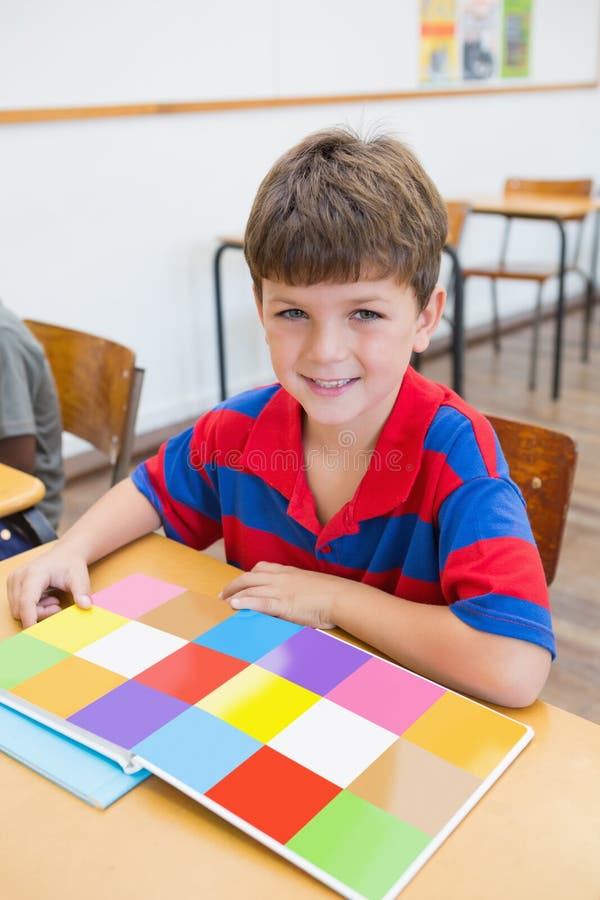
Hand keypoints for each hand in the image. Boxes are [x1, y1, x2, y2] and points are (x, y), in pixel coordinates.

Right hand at [7, 545, 91, 627]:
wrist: (65, 555)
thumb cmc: (70, 565)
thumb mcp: (80, 577)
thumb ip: (82, 592)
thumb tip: (86, 606)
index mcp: (34, 573)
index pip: (26, 601)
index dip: (30, 618)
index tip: (37, 633)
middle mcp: (19, 576)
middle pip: (21, 609)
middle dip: (40, 614)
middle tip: (57, 605)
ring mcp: (13, 581)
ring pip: (18, 610)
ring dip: (36, 611)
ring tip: (52, 599)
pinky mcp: (12, 585)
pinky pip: (18, 607)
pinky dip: (32, 608)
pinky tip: (45, 598)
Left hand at [220, 561, 345, 629]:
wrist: (342, 597)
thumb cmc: (333, 594)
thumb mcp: (312, 586)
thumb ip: (300, 589)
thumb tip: (296, 598)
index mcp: (289, 572)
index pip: (261, 568)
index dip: (247, 576)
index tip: (239, 583)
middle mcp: (281, 578)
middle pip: (249, 577)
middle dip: (233, 585)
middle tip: (222, 594)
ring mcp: (281, 590)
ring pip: (250, 589)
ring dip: (234, 594)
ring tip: (223, 602)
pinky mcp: (283, 604)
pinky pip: (259, 602)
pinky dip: (245, 602)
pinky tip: (234, 605)